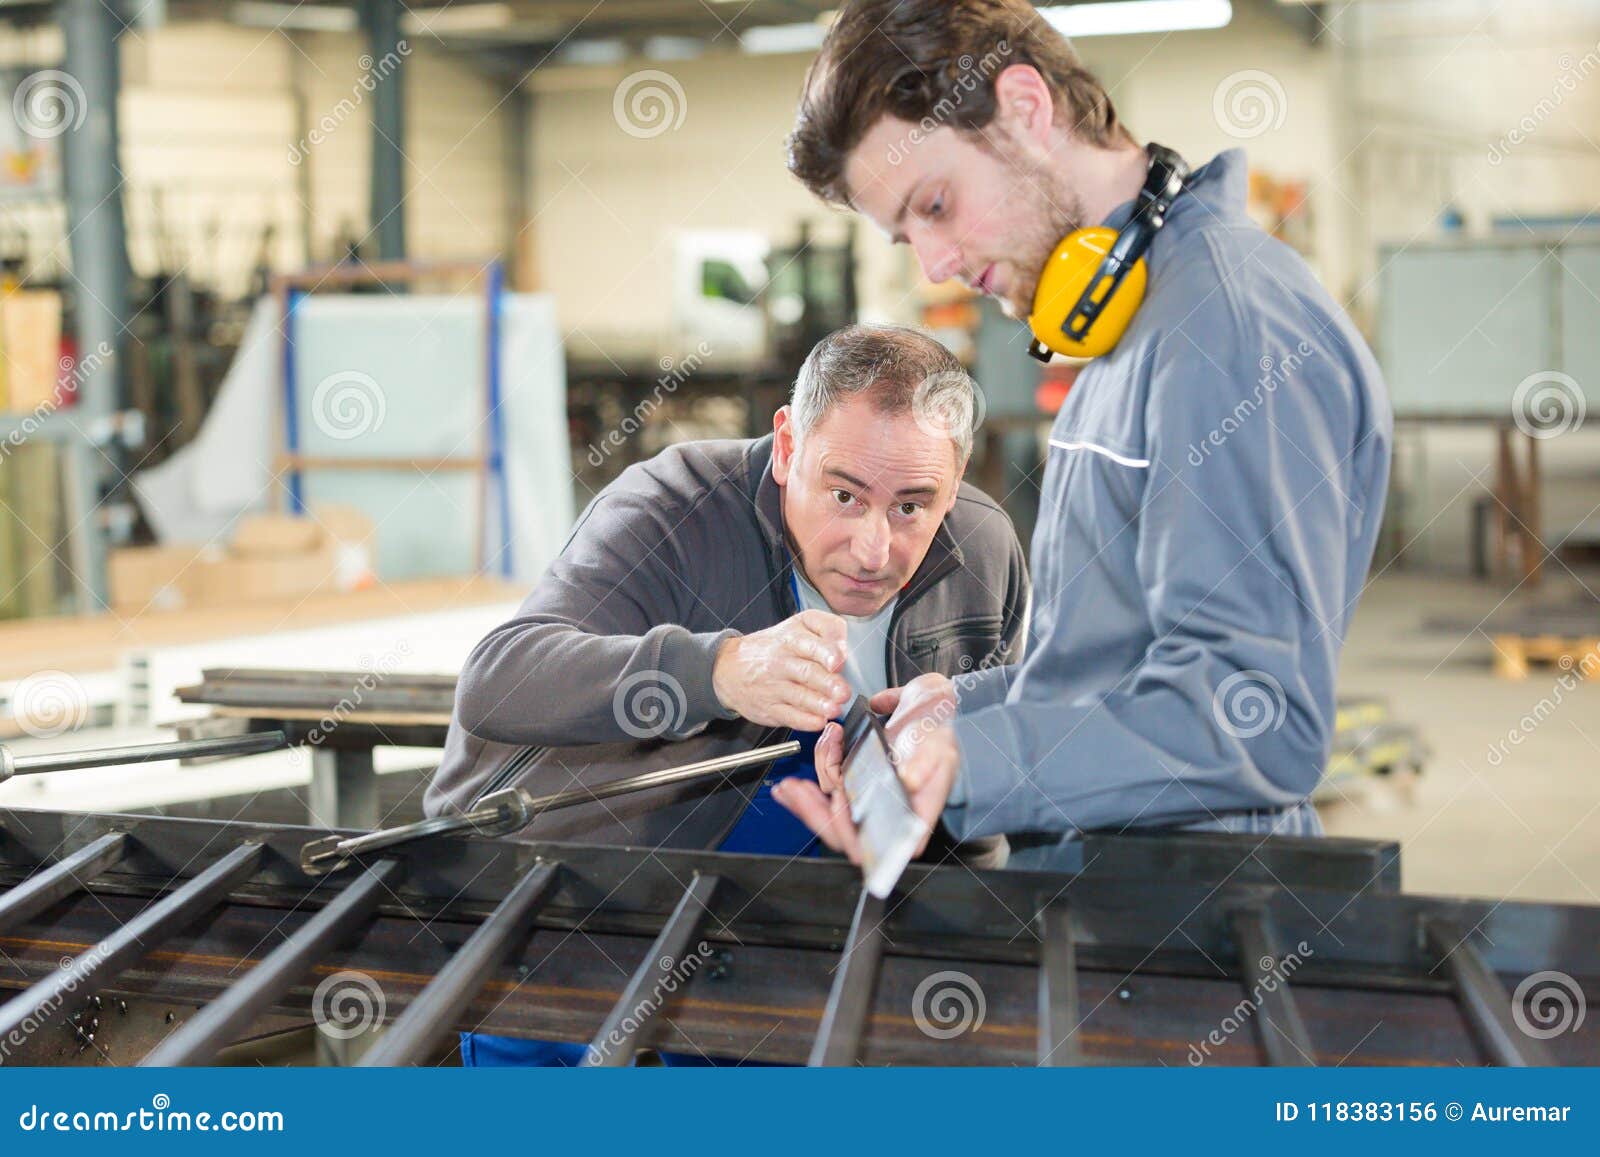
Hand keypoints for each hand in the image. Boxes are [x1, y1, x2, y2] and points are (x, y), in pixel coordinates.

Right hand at [712, 610, 849, 731]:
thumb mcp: (797, 624)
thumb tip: (845, 646)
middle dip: (827, 683)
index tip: (838, 662)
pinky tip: (818, 722)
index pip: (809, 643)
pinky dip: (805, 721)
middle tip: (842, 692)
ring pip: (799, 697)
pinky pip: (789, 716)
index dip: (826, 652)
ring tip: (834, 709)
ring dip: (818, 704)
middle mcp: (781, 663)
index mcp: (791, 639)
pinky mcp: (770, 709)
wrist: (727, 668)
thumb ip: (826, 627)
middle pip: (807, 672)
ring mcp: (773, 688)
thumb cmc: (770, 647)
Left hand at [774, 719, 962, 862]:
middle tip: (798, 789)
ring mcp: (869, 794)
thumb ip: (927, 764)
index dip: (850, 832)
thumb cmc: (941, 730)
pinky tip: (824, 743)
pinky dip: (821, 761)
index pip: (873, 846)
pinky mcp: (856, 776)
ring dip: (822, 769)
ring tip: (830, 741)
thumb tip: (911, 782)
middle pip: (841, 830)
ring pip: (829, 802)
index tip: (839, 802)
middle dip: (813, 809)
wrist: (932, 702)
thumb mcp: (941, 745)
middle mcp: (886, 810)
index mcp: (910, 815)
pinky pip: (828, 780)